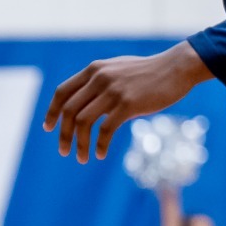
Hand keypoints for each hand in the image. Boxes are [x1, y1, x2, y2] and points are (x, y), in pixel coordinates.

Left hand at [44, 42, 212, 162]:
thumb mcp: (116, 70)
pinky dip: (100, 145)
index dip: (52, 112)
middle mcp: (99, 78)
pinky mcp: (128, 104)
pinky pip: (106, 130)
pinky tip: (100, 154)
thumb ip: (97, 84)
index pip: (62, 92)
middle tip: (63, 151)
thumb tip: (82, 106)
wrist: (177, 68)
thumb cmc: (147, 73)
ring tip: (81, 158)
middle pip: (69, 111)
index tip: (48, 128)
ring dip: (79, 144)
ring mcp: (113, 91)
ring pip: (84, 122)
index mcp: (93, 70)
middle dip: (63, 134)